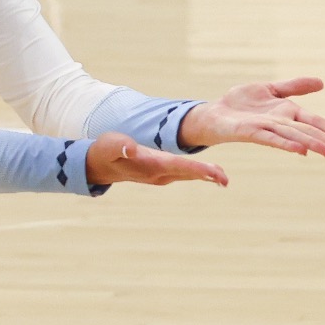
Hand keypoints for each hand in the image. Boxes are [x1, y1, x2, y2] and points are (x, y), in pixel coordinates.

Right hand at [85, 132, 227, 186]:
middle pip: (187, 174)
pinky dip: (198, 173)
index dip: (196, 169)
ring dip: (205, 176)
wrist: (99, 165)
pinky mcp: (161, 173)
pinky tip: (210, 174)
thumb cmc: (104, 151)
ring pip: (187, 175)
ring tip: (224, 179)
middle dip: (206, 175)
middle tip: (225, 180)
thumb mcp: (109, 145)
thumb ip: (120, 146)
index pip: (177, 166)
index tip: (211, 172)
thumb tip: (131, 147)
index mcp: (150, 165)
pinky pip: (184, 174)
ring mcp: (160, 176)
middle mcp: (158, 174)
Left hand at [178, 77, 324, 160]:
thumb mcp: (272, 89)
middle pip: (310, 132)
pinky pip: (271, 138)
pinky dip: (286, 144)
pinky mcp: (252, 132)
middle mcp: (281, 123)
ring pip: (295, 137)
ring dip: (313, 145)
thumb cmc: (242, 103)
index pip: (316, 122)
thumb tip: (321, 83)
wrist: (215, 112)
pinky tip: (299, 150)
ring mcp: (268, 128)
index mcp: (289, 112)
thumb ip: (295, 86)